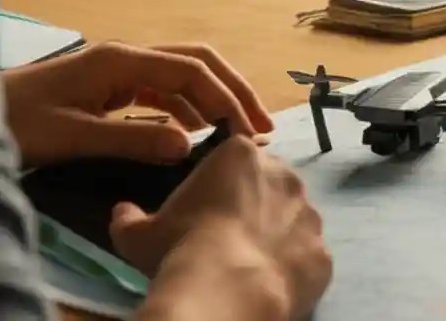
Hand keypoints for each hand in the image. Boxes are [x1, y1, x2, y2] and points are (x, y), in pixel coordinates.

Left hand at [1, 41, 272, 166]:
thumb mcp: (72, 137)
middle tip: (262, 125)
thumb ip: (132, 139)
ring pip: (185, 75)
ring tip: (241, 131)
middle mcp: (128, 56)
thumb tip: (189, 144)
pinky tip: (198, 132)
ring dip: (216, 99)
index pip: (191, 71)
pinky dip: (190, 108)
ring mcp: (121, 69)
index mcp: (121, 60)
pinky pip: (164, 90)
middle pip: (198, 62)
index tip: (246, 131)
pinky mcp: (113, 86)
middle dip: (234, 90)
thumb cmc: (18, 124)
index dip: (224, 99)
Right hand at [116, 136, 331, 320]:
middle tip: (228, 236)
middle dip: (255, 204)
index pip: (235, 158)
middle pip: (271, 185)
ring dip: (278, 236)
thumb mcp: (139, 233)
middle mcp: (286, 177)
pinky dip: (293, 268)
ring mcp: (311, 215)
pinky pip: (308, 257)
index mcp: (242, 156)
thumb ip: (131, 219)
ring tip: (249, 264)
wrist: (225, 289)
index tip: (205, 208)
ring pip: (294, 220)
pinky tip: (270, 284)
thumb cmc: (180, 247)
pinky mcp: (324, 253)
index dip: (220, 183)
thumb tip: (121, 213)